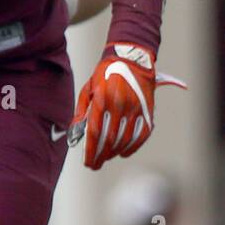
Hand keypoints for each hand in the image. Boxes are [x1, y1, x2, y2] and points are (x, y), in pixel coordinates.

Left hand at [70, 43, 185, 169]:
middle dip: (101, 156)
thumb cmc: (106, 73)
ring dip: (114, 153)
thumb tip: (77, 133)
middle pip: (109, 139)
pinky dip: (133, 147)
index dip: (91, 151)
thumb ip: (82, 111)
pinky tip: (124, 153)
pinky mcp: (147, 111)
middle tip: (95, 165)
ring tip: (107, 158)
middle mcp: (120, 105)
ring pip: (125, 139)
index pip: (95, 133)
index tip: (88, 162)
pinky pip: (141, 135)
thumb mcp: (88, 88)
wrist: (132, 59)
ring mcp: (135, 109)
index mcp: (102, 100)